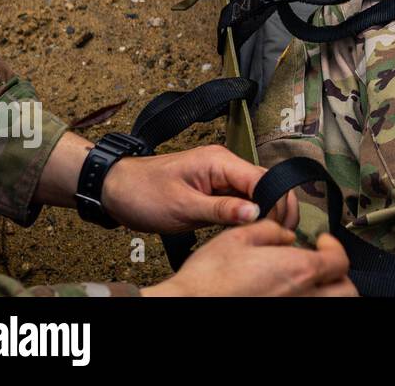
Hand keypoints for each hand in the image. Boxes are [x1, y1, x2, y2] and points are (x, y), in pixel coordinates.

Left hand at [101, 145, 299, 233]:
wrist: (115, 189)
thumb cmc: (142, 193)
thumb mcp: (183, 207)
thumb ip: (221, 210)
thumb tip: (256, 212)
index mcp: (219, 161)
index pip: (262, 178)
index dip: (275, 201)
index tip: (278, 225)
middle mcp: (224, 165)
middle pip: (264, 184)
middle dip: (275, 207)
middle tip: (278, 233)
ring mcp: (220, 176)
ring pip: (254, 193)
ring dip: (262, 212)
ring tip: (265, 233)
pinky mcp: (214, 189)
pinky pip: (239, 200)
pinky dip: (247, 214)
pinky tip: (248, 229)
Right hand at [142, 220, 355, 296]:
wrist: (186, 305)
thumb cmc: (208, 278)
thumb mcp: (238, 236)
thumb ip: (271, 231)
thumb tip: (285, 236)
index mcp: (298, 270)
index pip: (339, 260)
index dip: (334, 247)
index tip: (322, 241)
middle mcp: (303, 297)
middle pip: (345, 290)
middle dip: (339, 274)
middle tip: (323, 263)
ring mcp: (293, 312)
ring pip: (332, 305)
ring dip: (329, 292)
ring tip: (313, 283)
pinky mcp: (279, 324)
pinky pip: (310, 313)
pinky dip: (309, 302)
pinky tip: (292, 294)